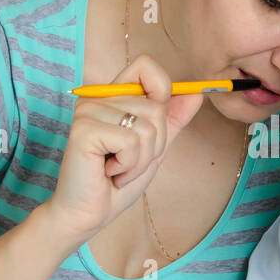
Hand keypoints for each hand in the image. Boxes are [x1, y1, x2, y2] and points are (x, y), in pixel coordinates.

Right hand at [40, 53, 204, 246]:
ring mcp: (88, 110)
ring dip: (140, 160)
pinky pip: (131, 141)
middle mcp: (97, 97)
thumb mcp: (154, 148)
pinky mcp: (84, 130)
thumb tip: (196, 93)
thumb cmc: (116, 183)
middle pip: (156, 107)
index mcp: (112, 96)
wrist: (87, 214)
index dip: (161, 90)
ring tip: (118, 169)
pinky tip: (108, 172)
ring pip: (147, 128)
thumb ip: (173, 120)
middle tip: (127, 161)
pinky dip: (128, 165)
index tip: (153, 124)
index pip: (145, 65)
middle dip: (153, 146)